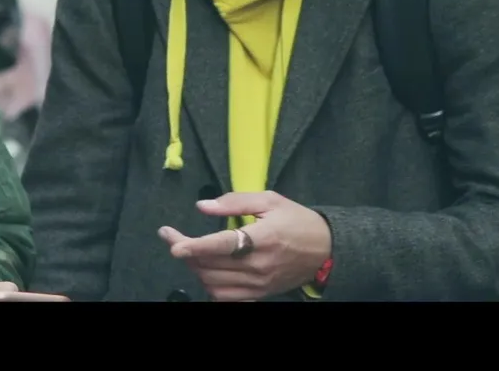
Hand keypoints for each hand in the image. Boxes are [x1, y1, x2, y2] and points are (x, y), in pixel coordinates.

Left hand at [158, 190, 330, 301]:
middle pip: (211, 265)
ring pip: (214, 284)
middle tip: (174, 238)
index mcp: (262, 238)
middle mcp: (258, 265)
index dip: (194, 246)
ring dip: (196, 269)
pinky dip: (210, 286)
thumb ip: (234, 202)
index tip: (173, 243)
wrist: (326, 250)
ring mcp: (258, 284)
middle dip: (186, 253)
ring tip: (190, 252)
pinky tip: (207, 271)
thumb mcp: (270, 200)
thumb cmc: (297, 220)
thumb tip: (203, 206)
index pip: (222, 245)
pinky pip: (226, 297)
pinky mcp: (260, 294)